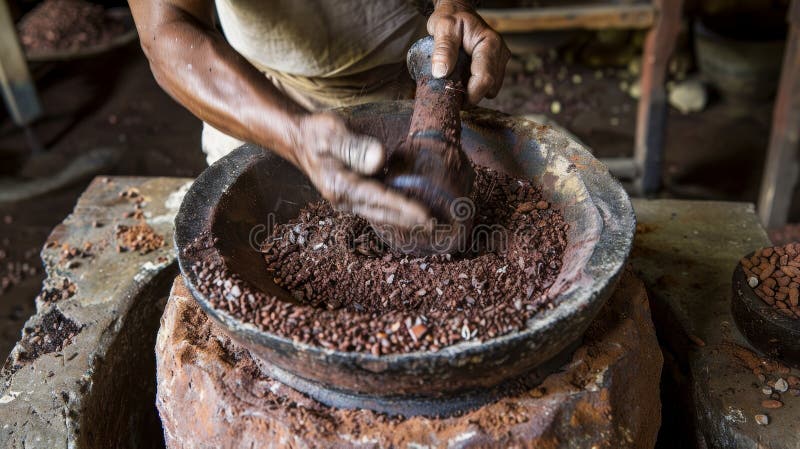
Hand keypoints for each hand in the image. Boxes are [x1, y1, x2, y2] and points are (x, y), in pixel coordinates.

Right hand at [289, 113, 430, 227]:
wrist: (301, 141)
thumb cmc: (317, 134)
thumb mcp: (331, 133)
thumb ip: (354, 146)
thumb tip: (378, 160)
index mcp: (340, 186)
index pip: (378, 198)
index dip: (403, 207)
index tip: (425, 215)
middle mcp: (345, 199)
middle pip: (383, 213)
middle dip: (410, 220)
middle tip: (437, 225)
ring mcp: (349, 201)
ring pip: (382, 213)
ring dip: (405, 218)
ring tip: (430, 222)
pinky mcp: (354, 196)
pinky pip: (379, 206)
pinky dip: (396, 209)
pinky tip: (413, 210)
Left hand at [428, 0, 510, 103]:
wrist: (458, 12)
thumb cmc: (451, 17)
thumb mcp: (443, 27)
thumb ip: (443, 49)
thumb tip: (441, 73)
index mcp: (490, 44)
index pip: (485, 78)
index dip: (470, 94)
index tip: (454, 99)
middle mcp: (500, 53)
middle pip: (490, 87)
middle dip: (471, 94)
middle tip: (451, 90)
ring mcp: (500, 61)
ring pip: (490, 89)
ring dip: (473, 91)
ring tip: (457, 80)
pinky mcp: (497, 66)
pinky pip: (489, 86)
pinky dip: (475, 87)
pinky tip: (463, 77)